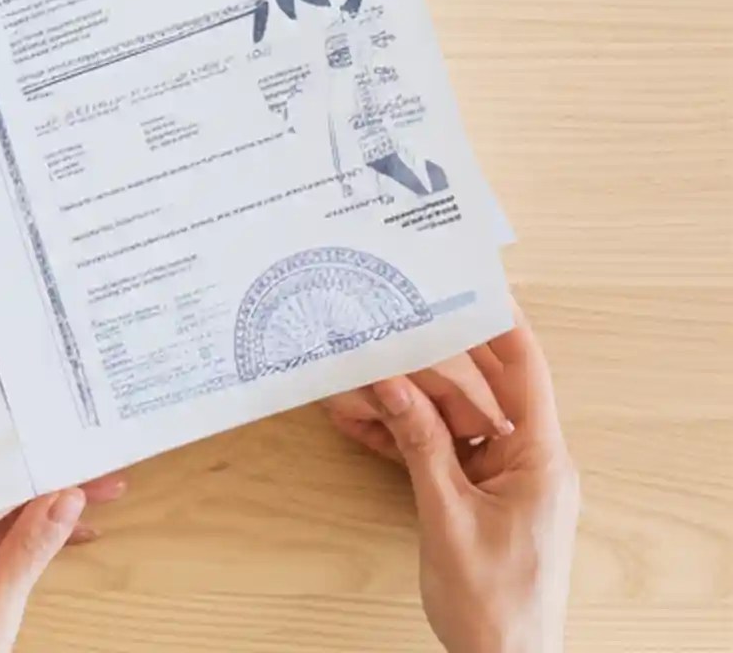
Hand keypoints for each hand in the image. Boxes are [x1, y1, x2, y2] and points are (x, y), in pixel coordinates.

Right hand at [327, 308, 580, 652]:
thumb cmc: (494, 604)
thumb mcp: (448, 516)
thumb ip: (421, 445)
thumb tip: (394, 386)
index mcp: (539, 458)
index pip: (524, 371)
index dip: (498, 325)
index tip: (467, 288)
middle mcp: (525, 461)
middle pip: (473, 394)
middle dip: (423, 369)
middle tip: (382, 338)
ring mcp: (499, 480)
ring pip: (447, 424)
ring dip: (401, 408)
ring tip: (353, 388)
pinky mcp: (474, 499)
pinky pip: (438, 455)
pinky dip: (403, 441)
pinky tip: (364, 425)